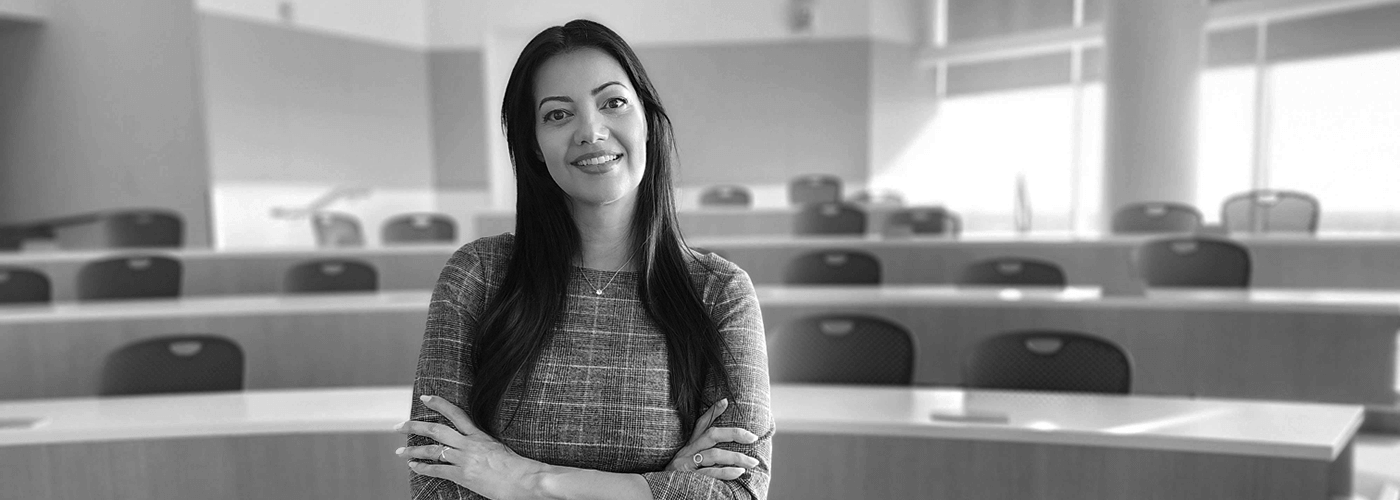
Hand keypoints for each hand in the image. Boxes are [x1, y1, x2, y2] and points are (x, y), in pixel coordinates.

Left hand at [395, 395, 548, 499]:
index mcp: (480, 435)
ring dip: (413, 450)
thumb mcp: (502, 449)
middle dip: (414, 427)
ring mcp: (465, 459)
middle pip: (436, 430)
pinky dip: (422, 468)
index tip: (424, 397)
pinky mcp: (463, 475)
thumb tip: (478, 447)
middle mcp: (470, 444)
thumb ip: (486, 446)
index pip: (456, 413)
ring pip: (433, 450)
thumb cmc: (520, 467)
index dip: (439, 404)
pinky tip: (413, 466)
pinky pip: (437, 470)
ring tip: (399, 451)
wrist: (527, 479)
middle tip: (398, 425)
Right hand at [664, 398, 760, 479]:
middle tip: (753, 437)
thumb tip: (719, 436)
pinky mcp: (688, 477)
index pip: (700, 424)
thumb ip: (701, 449)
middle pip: (712, 435)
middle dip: (734, 434)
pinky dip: (726, 471)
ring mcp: (686, 464)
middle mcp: (686, 451)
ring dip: (736, 457)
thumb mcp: (685, 459)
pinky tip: (739, 472)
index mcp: (687, 445)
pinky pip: (710, 472)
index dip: (712, 411)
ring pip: (714, 454)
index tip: (726, 401)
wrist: (654, 491)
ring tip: (752, 461)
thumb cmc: (675, 476)